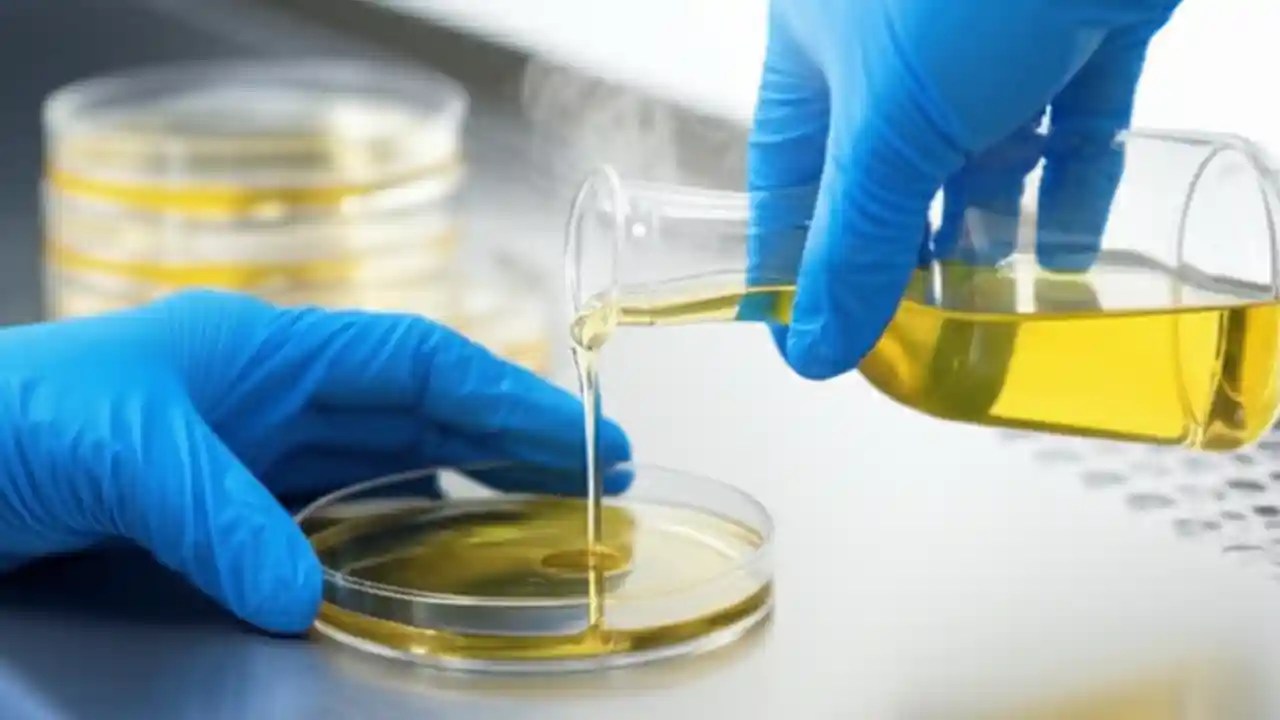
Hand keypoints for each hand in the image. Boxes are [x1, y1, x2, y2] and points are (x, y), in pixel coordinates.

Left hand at [0, 290, 628, 632]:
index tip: (584, 433)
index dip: (509, 397)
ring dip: (470, 482)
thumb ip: (221, 518)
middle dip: (514, 437)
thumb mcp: (123, 453)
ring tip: (542, 510)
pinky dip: (396, 528)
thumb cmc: (11, 419)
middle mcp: (273, 395)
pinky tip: (430, 549)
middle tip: (598, 472)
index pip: (418, 366)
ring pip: (390, 461)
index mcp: (266, 351)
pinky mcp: (227, 504)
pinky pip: (338, 511)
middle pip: (423, 411)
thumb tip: (302, 593)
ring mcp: (253, 450)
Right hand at [748, 0, 1181, 378]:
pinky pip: (1069, 117)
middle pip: (888, 172)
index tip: (804, 334)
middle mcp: (897, 41)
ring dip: (985, 225)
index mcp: (820, 51)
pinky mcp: (1078, 21)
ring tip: (990, 301)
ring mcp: (991, 29)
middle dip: (900, 255)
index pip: (791, 178)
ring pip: (981, 149)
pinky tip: (1062, 246)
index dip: (793, 261)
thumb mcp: (889, 131)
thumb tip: (817, 346)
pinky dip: (1067, 180)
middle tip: (909, 335)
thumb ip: (854, 244)